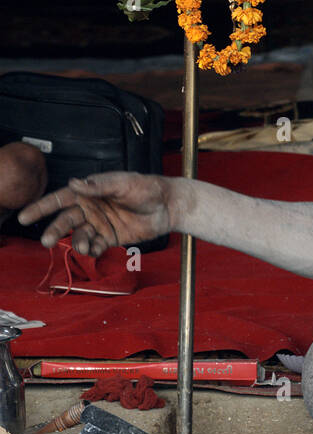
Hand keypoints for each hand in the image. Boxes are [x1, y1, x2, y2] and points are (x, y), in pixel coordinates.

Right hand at [17, 172, 172, 256]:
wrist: (167, 206)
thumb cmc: (146, 188)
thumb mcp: (123, 183)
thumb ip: (99, 185)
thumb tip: (74, 182)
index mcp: (89, 191)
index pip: (60, 198)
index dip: (42, 207)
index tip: (24, 216)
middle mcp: (91, 208)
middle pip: (65, 220)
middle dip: (54, 230)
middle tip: (46, 241)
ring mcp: (100, 224)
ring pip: (79, 236)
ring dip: (76, 243)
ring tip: (82, 247)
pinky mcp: (110, 238)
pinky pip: (95, 246)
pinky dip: (91, 250)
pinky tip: (92, 251)